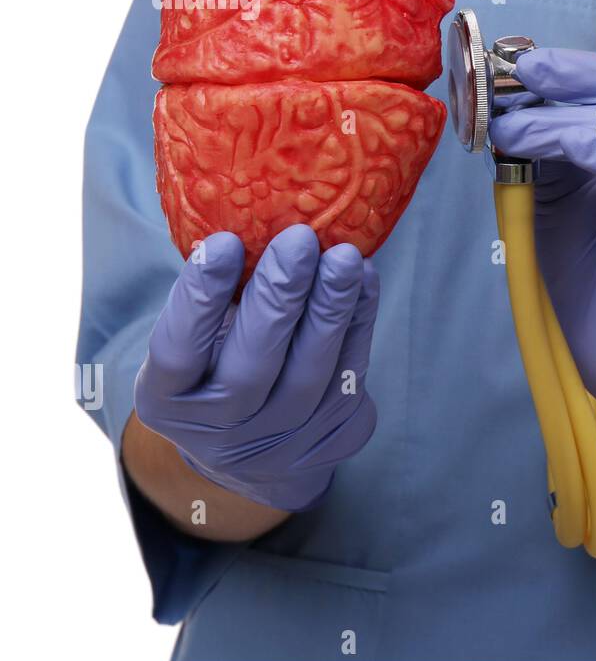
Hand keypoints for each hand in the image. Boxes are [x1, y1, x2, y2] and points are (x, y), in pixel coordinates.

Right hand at [134, 225, 379, 510]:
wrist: (254, 448)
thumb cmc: (218, 364)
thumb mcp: (196, 339)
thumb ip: (215, 296)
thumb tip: (248, 212)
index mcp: (167, 401)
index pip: (178, 351)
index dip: (199, 299)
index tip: (224, 242)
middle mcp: (218, 432)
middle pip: (251, 367)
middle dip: (279, 298)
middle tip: (299, 240)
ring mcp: (279, 443)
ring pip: (309, 374)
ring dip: (330, 308)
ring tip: (344, 256)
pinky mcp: (331, 440)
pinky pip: (349, 377)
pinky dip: (359, 324)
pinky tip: (364, 281)